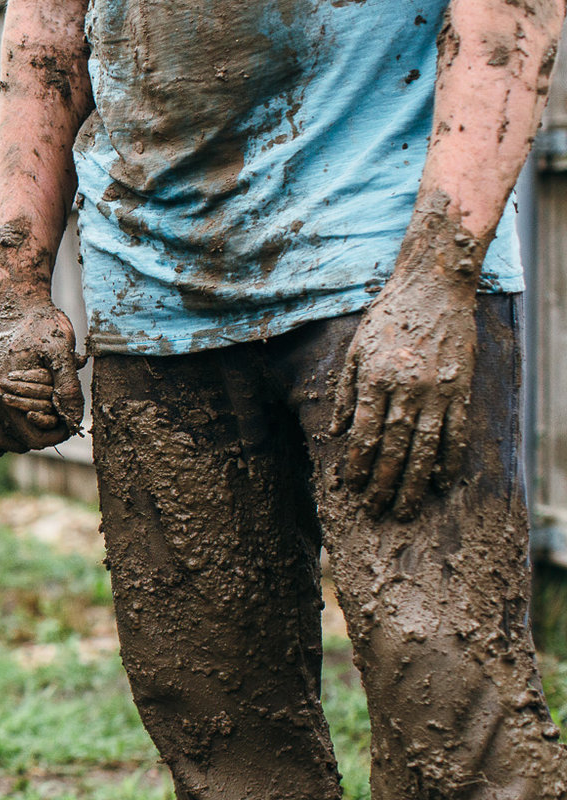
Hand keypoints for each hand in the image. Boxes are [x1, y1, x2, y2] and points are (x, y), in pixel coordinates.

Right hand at [0, 297, 82, 449]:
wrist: (18, 304)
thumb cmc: (40, 325)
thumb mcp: (60, 353)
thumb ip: (68, 388)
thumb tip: (74, 419)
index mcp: (4, 399)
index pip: (34, 440)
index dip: (59, 432)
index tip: (73, 413)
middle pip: (29, 435)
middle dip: (51, 417)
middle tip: (60, 387)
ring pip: (21, 425)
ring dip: (42, 412)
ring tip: (52, 386)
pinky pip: (14, 413)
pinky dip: (32, 405)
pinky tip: (43, 385)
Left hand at [331, 268, 478, 519]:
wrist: (433, 287)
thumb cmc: (387, 317)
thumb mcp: (355, 350)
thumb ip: (346, 394)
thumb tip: (337, 435)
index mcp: (376, 379)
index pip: (364, 434)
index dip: (357, 465)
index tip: (350, 489)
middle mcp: (407, 388)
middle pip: (393, 447)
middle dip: (382, 483)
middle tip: (375, 511)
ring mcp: (438, 390)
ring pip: (426, 447)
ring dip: (413, 481)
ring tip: (405, 509)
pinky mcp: (462, 388)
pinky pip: (457, 431)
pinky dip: (450, 459)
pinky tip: (440, 481)